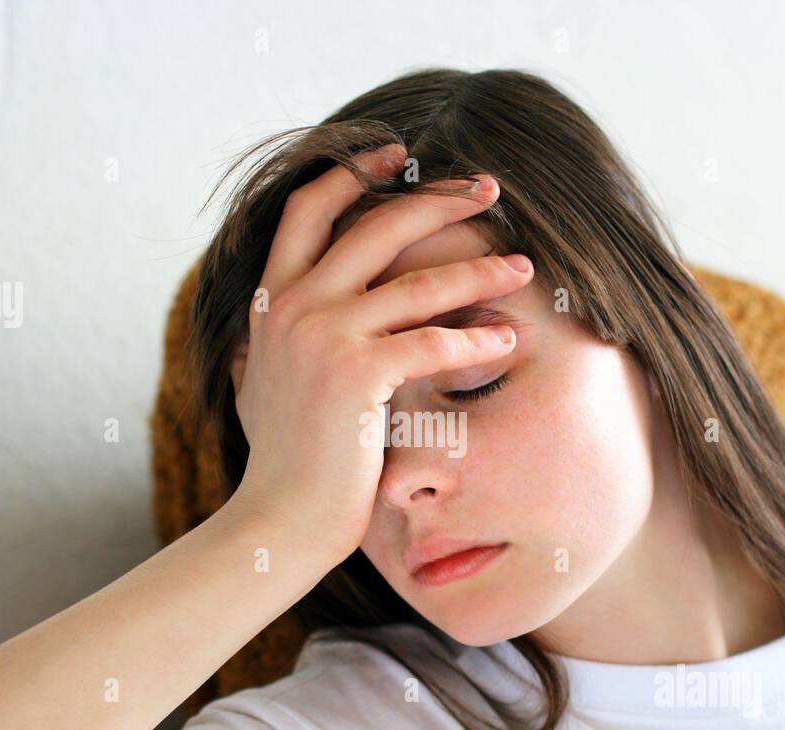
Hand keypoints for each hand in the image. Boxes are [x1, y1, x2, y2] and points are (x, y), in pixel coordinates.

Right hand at [228, 143, 532, 562]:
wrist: (278, 520)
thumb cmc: (283, 461)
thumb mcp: (261, 383)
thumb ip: (267, 342)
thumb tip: (262, 328)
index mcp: (271, 299)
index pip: (309, 208)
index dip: (356, 172)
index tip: (403, 155)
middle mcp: (292, 306)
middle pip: (375, 225)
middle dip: (438, 199)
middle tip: (489, 189)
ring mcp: (321, 336)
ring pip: (417, 283)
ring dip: (479, 269)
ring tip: (523, 264)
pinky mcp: (355, 375)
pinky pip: (433, 342)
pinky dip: (478, 339)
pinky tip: (510, 338)